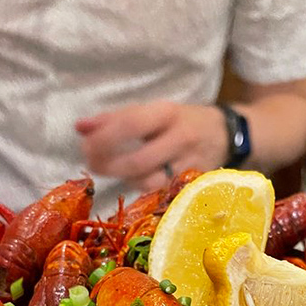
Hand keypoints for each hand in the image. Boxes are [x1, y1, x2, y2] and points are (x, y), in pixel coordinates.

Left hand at [75, 101, 228, 191]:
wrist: (226, 135)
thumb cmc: (180, 122)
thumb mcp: (152, 112)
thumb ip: (115, 119)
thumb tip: (79, 127)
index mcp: (167, 114)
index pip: (131, 124)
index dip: (104, 137)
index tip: (84, 144)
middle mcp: (180, 139)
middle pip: (138, 160)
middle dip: (109, 166)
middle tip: (92, 163)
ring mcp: (188, 165)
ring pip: (149, 182)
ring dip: (125, 179)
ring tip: (112, 170)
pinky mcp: (193, 185)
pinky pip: (161, 193)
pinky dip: (142, 188)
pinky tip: (133, 180)